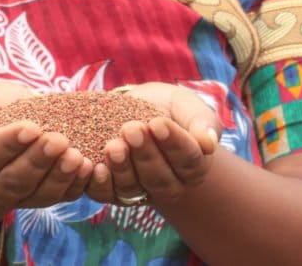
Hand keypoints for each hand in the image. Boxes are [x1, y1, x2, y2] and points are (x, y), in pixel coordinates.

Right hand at [0, 81, 93, 209]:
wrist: (5, 121)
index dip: (8, 143)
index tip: (32, 127)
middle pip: (13, 180)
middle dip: (38, 161)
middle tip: (59, 141)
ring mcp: (17, 195)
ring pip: (37, 195)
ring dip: (59, 177)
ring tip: (76, 157)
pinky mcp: (42, 195)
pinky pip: (59, 197)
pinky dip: (75, 185)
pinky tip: (88, 168)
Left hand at [86, 82, 220, 206]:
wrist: (140, 108)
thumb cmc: (170, 108)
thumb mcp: (188, 106)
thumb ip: (202, 121)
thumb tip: (208, 143)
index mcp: (194, 166)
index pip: (187, 159)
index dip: (173, 143)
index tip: (158, 124)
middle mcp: (169, 185)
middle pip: (158, 178)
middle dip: (144, 153)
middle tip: (132, 129)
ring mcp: (140, 191)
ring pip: (132, 188)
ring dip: (121, 167)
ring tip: (113, 145)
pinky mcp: (113, 191)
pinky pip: (106, 194)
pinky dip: (98, 184)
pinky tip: (93, 167)